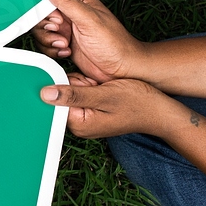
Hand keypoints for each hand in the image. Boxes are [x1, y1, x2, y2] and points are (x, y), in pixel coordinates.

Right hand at [30, 0, 142, 80]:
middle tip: (61, 34)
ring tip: (65, 45)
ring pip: (42, 33)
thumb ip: (65, 0)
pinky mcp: (64, 45)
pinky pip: (47, 46)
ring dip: (50, 41)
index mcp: (77, 1)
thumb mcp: (88, 19)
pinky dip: (52, 51)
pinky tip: (67, 52)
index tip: (56, 21)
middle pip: (42, 17)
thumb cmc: (114, 43)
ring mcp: (67, 30)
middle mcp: (70, 14)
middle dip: (47, 29)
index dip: (47, 10)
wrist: (121, 69)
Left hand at [40, 76, 179, 137]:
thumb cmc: (139, 103)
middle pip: (62, 94)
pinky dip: (91, 85)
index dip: (65, 84)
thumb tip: (45, 94)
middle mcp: (79, 123)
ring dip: (85, 82)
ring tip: (105, 87)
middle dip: (77, 83)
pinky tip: (105, 87)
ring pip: (73, 90)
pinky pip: (83, 92)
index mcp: (79, 124)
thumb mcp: (105, 95)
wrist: (160, 111)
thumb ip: (74, 94)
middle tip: (97, 85)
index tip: (83, 81)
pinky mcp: (92, 110)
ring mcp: (86, 117)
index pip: (54, 100)